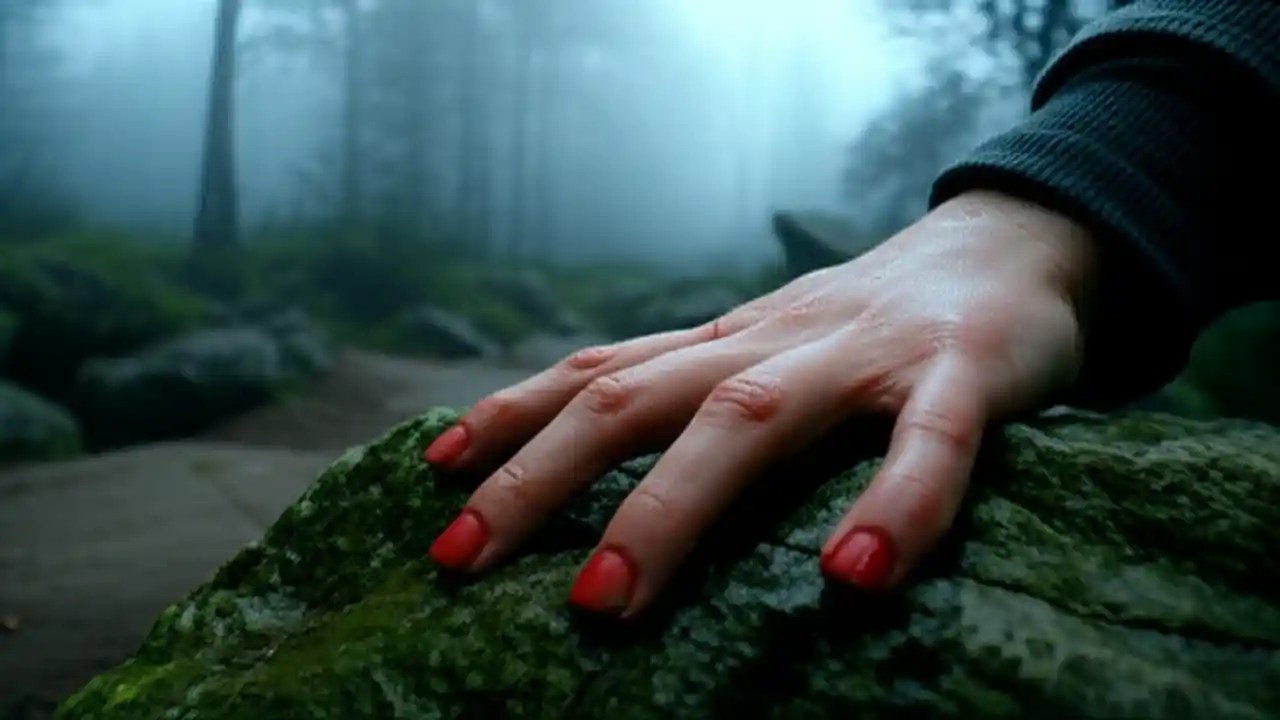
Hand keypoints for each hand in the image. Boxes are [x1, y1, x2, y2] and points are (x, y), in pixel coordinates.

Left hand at [423, 190, 1096, 617]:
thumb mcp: (772, 347)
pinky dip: (892, 505)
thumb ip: (702, 387)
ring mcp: (866, 354)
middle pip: (636, 399)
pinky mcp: (966, 372)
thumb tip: (600, 443)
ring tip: (604, 601)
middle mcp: (774, 340)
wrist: (1014, 239)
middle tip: (461, 564)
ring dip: (668, 510)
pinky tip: (849, 577)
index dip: (509, 418)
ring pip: (748, 419)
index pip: (598, 370)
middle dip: (539, 480)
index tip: (433, 478)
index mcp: (728, 343)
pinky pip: (929, 442)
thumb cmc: (878, 319)